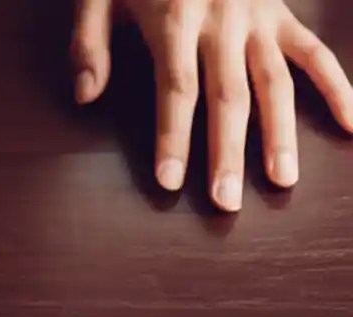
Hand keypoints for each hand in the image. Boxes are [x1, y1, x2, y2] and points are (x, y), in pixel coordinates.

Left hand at [72, 0, 352, 211]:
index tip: (170, 181)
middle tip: (226, 204)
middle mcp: (223, 22)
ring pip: (275, 83)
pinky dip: (336, 87)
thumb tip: (84, 97)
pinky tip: (350, 125)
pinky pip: (314, 53)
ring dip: (280, 135)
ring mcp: (258, 18)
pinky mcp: (282, 13)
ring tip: (282, 182)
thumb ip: (89, 43)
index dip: (174, 136)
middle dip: (227, 153)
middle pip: (228, 97)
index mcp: (174, 18)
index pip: (177, 89)